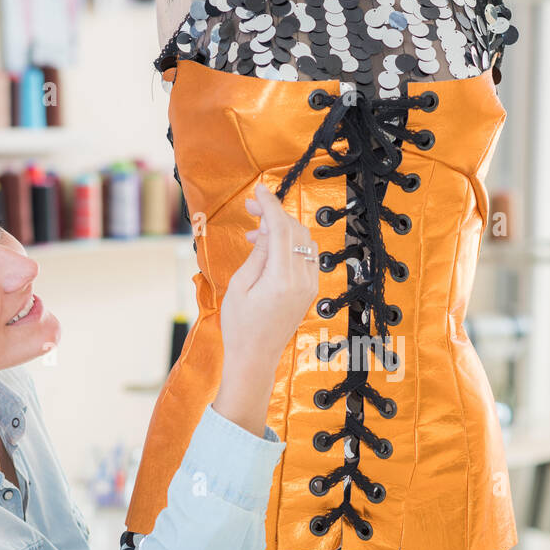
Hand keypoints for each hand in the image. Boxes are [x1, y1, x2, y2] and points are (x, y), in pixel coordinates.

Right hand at [213, 181, 319, 434]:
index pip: (281, 229)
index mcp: (282, 279)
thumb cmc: (240, 326)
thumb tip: (268, 229)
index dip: (270, 205)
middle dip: (274, 214)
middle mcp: (302, 280)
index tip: (258, 191)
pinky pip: (306, 255)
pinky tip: (268, 248)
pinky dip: (289, 244)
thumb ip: (258, 254)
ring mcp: (310, 285)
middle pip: (295, 230)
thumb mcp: (240, 286)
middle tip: (251, 207)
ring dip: (282, 228)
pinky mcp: (310, 290)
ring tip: (254, 233)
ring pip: (303, 240)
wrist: (255, 358)